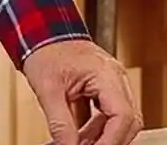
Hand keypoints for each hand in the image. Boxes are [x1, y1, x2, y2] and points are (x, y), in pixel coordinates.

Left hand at [22, 39, 142, 144]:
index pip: (123, 116)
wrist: (40, 32)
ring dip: (100, 138)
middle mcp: (115, 79)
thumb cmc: (44, 49)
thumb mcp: (47, 89)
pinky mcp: (101, 88)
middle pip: (127, 121)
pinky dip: (95, 129)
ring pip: (118, 120)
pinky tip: (78, 139)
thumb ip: (59, 122)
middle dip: (109, 141)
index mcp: (106, 74)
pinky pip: (106, 114)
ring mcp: (110, 83)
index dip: (111, 141)